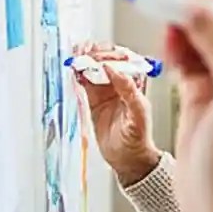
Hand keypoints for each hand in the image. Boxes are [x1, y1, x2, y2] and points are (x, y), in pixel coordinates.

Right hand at [73, 41, 160, 185]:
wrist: (127, 157)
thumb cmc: (139, 137)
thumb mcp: (138, 114)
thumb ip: (129, 91)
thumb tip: (113, 70)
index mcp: (136, 83)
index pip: (125, 60)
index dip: (113, 54)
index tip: (102, 56)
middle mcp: (121, 83)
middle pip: (107, 60)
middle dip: (97, 53)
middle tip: (86, 53)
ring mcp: (106, 90)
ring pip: (94, 68)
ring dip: (85, 60)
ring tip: (77, 57)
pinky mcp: (94, 99)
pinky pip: (84, 81)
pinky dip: (78, 73)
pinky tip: (73, 69)